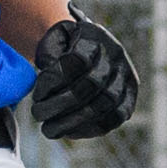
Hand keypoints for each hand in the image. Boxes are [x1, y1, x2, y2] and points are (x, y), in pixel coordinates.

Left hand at [28, 12, 139, 141]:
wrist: (88, 50)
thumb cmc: (64, 47)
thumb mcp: (53, 40)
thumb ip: (48, 51)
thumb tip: (49, 71)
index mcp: (95, 36)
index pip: (77, 60)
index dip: (54, 79)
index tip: (36, 92)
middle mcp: (116, 56)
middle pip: (91, 84)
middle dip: (60, 104)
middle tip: (37, 114)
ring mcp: (127, 78)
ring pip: (103, 105)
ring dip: (72, 122)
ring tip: (49, 129)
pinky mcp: (129, 99)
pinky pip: (113, 118)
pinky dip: (89, 129)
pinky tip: (68, 131)